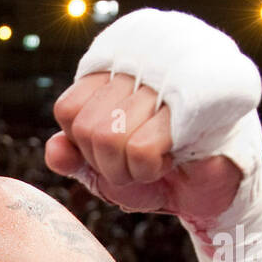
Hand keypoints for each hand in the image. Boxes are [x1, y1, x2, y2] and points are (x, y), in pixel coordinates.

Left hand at [46, 73, 241, 219]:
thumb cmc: (157, 176)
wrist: (208, 193)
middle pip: (86, 127)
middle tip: (136, 162)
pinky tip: (171, 160)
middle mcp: (140, 67)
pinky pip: (140, 147)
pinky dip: (148, 168)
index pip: (68, 108)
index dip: (82, 144)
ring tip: (156, 160)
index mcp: (114, 75)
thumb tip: (53, 149)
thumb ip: (74, 160)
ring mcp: (170, 80)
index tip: (112, 153)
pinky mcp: (196, 106)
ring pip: (109, 136)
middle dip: (106, 163)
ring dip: (128, 168)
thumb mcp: (104, 173)